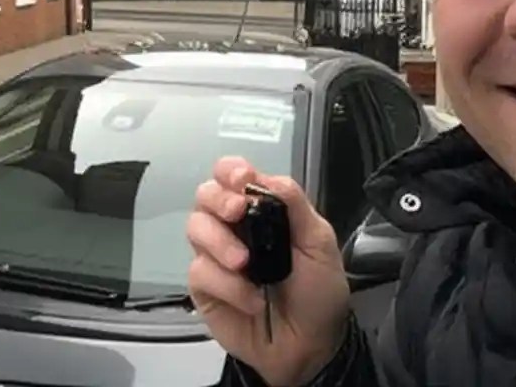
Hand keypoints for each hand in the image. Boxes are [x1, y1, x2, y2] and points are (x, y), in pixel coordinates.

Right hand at [187, 156, 349, 385]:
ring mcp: (216, 256)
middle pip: (206, 194)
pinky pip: (200, 271)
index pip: (233, 176)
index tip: (242, 180)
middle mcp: (234, 227)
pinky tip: (251, 298)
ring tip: (246, 263)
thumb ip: (295, 206)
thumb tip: (267, 179)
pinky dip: (227, 284)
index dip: (231, 171)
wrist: (311, 345)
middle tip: (238, 212)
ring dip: (221, 242)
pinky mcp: (204, 287)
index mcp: (262, 209)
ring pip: (196, 228)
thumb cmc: (318, 292)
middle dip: (219, 199)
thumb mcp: (319, 242)